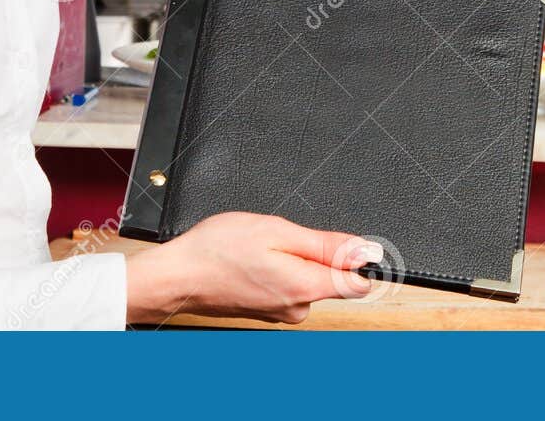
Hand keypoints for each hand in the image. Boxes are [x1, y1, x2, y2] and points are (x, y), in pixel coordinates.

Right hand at [123, 211, 382, 325]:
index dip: (354, 257)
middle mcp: (298, 308)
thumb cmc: (218, 250)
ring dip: (289, 259)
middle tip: (278, 237)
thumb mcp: (277, 231)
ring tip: (258, 246)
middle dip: (312, 252)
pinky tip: (250, 260)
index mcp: (306, 287)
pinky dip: (274, 269)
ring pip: (304, 279)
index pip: (358, 284)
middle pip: (329, 278)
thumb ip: (326, 244)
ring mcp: (280, 313)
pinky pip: (285, 285)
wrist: (178, 276)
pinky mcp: (266, 311)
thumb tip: (367, 252)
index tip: (335, 242)